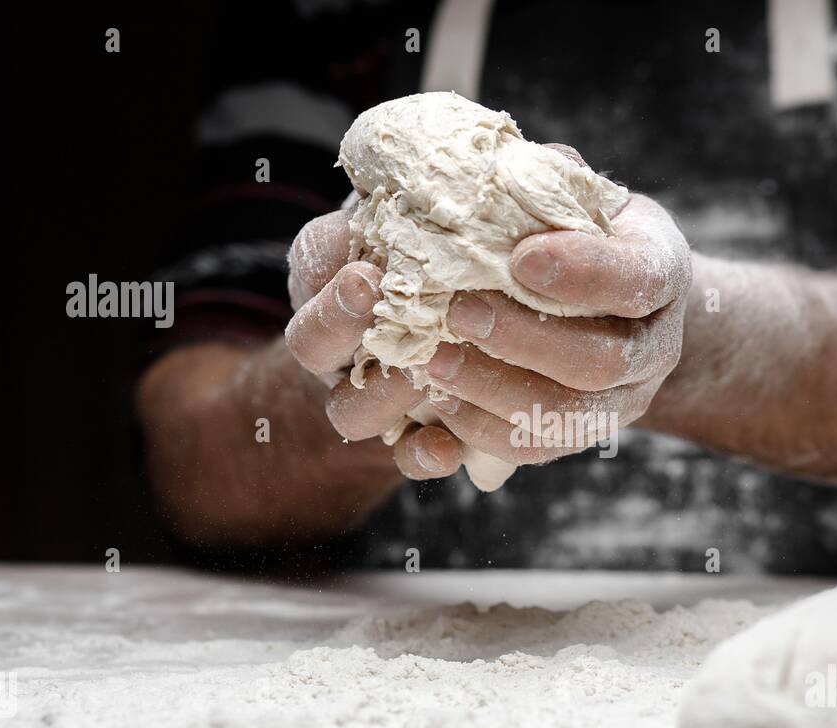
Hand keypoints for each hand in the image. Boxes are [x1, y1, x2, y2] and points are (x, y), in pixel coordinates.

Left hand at [284, 151, 690, 481]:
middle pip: (600, 362)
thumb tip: (495, 165)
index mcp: (661, 270)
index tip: (521, 256)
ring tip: (432, 362)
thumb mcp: (582, 195)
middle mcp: (655, 347)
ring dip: (494, 391)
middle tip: (457, 312)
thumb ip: (550, 181)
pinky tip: (439, 406)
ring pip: (567, 416)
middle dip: (524, 341)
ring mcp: (625, 401)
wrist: (617, 307)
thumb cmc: (585, 234)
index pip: (638, 277)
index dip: (583, 272)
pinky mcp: (583, 435)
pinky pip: (539, 449)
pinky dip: (485, 431)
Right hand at [284, 210, 466, 474]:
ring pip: (349, 408)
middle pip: (311, 343)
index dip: (324, 269)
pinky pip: (404, 456)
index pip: (311, 265)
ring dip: (381, 392)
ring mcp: (370, 393)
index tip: (363, 267)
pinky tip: (450, 447)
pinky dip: (422, 455)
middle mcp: (341, 339)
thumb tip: (526, 163)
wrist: (467, 320)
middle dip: (337, 321)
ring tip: (419, 370)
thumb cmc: (462, 254)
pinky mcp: (411, 436)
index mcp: (340, 272)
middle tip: (373, 296)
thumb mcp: (459, 214)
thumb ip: (476, 190)